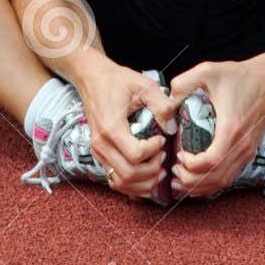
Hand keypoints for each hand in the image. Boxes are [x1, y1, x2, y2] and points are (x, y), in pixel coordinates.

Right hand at [76, 62, 176, 200]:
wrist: (92, 79)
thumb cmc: (118, 81)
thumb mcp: (144, 85)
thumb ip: (162, 105)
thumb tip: (172, 129)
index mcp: (111, 127)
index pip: (136, 155)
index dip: (154, 151)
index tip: (161, 139)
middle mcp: (101, 144)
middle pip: (128, 174)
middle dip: (152, 171)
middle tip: (164, 157)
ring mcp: (98, 152)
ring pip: (120, 183)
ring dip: (143, 183)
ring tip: (158, 170)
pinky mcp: (99, 155)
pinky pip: (114, 180)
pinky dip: (132, 185)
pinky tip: (147, 176)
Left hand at [168, 60, 264, 198]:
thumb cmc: (239, 76)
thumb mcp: (208, 71)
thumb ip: (184, 82)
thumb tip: (167, 101)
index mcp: (231, 128)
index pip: (211, 162)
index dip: (190, 166)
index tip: (178, 156)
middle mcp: (241, 145)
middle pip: (215, 177)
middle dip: (190, 181)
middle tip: (173, 172)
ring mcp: (247, 151)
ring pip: (223, 181)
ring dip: (200, 186)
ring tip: (181, 180)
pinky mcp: (248, 152)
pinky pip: (230, 176)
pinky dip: (212, 183)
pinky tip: (198, 180)